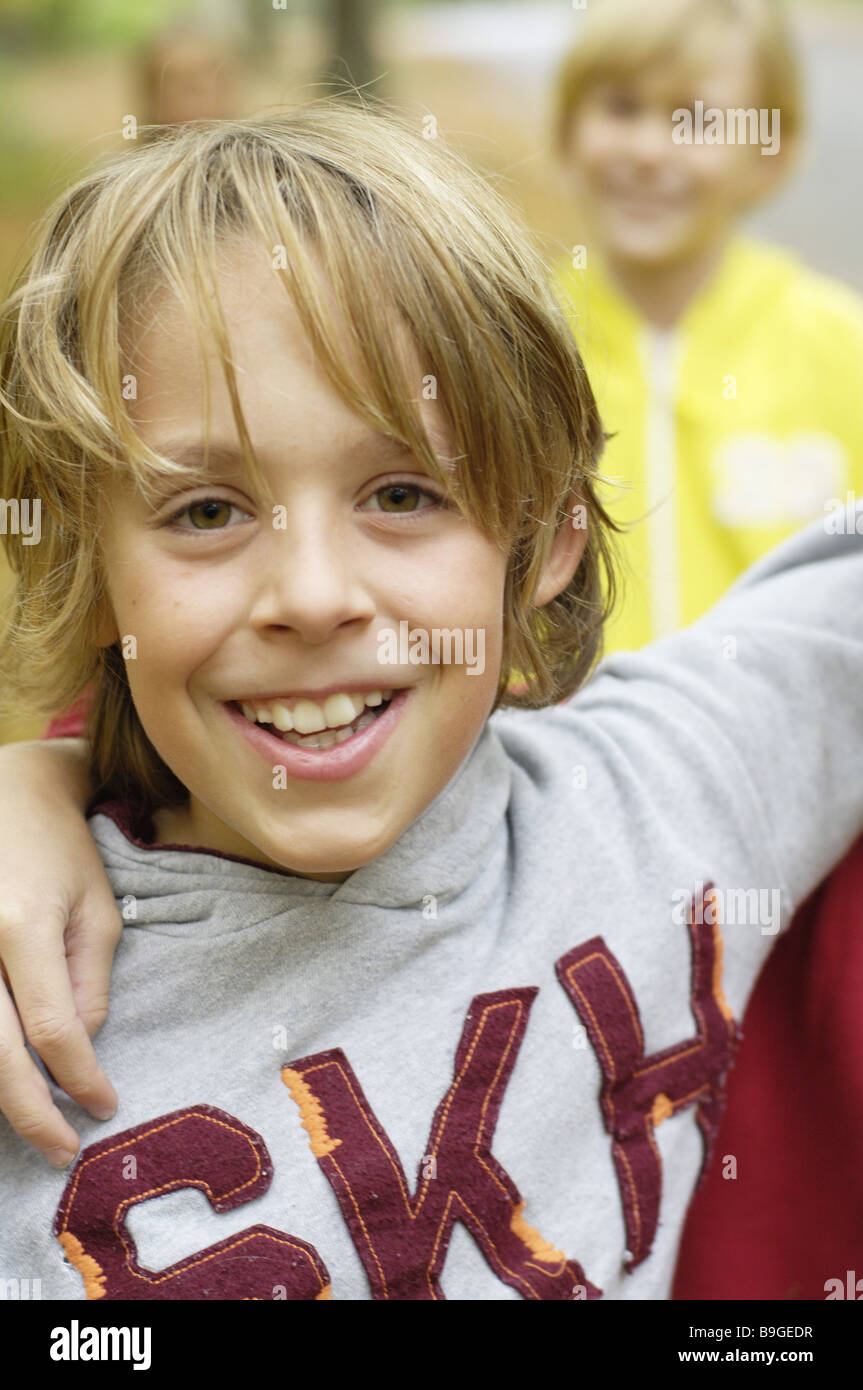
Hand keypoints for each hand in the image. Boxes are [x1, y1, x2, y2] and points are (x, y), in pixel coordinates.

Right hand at [0, 738, 119, 1164]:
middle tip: (62, 1148)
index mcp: (22, 927)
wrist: (6, 796)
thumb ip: (90, 981)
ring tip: (32, 1124)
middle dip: (29, 1112)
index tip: (102, 1106)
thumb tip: (79, 1048)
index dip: (77, 1078)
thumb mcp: (97, 910)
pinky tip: (3, 1079)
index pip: (52, 1029)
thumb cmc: (60, 851)